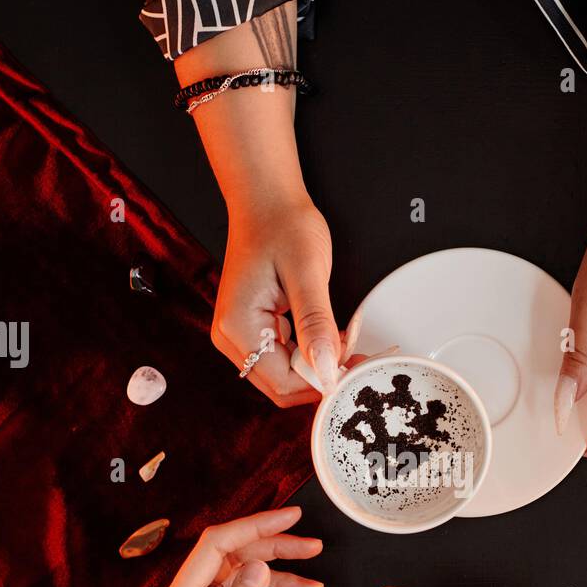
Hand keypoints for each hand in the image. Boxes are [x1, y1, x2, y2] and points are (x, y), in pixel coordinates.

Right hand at [213, 198, 348, 406]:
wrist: (266, 200)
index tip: (354, 368)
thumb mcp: (308, 272)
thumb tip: (325, 370)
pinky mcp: (252, 330)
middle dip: (319, 377)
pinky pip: (282, 359)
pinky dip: (308, 354)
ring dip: (316, 367)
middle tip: (353, 356)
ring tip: (342, 343)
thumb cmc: (283, 226)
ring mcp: (239, 335)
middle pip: (280, 386)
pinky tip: (326, 336)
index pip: (281, 383)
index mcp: (238, 327)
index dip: (321, 382)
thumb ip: (316, 324)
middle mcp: (231, 337)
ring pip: (283, 376)